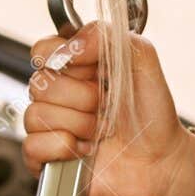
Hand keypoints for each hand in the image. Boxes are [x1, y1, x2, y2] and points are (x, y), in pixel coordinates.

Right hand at [22, 20, 194, 195]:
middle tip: (107, 107)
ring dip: (78, 124)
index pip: (43, 50)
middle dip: (83, 97)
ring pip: (35, 115)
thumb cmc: (151, 112)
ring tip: (101, 131)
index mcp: (75, 67)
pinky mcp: (47, 158)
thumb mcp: (142, 59)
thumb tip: (69, 47)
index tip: (95, 70)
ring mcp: (50, 127)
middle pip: (39, 84)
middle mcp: (58, 95)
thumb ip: (107, 36)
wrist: (162, 159)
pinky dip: (64, 147)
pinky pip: (32, 146)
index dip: (66, 59)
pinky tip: (87, 149)